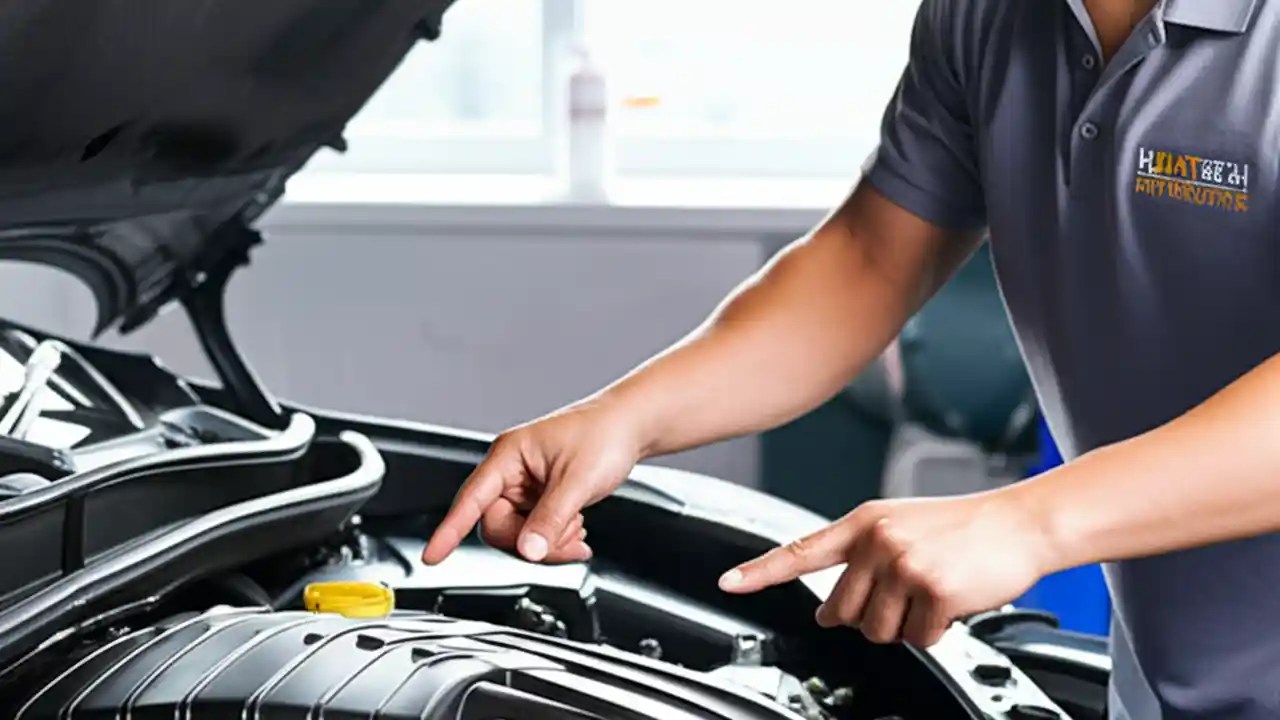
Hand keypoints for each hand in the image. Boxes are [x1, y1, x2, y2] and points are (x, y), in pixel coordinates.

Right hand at [422, 399, 642, 564]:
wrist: (630, 427)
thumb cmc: (603, 435)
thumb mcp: (577, 481)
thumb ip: (550, 519)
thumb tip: (528, 551)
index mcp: (509, 456)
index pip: (471, 499)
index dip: (450, 530)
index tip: (434, 556)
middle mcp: (511, 471)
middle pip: (498, 526)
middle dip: (530, 542)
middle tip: (565, 540)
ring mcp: (525, 486)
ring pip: (518, 534)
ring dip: (548, 542)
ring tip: (577, 529)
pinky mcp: (539, 498)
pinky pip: (535, 531)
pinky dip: (555, 539)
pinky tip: (576, 529)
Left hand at [718, 491, 1054, 646]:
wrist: (1019, 523)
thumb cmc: (962, 528)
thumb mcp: (900, 525)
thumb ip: (861, 558)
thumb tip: (830, 611)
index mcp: (863, 522)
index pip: (801, 550)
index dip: (761, 571)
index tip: (729, 583)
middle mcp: (877, 540)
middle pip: (843, 612)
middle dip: (870, 617)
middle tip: (903, 597)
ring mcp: (903, 564)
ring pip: (878, 631)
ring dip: (905, 626)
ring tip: (929, 593)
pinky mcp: (933, 589)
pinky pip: (919, 637)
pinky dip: (936, 630)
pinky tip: (951, 601)